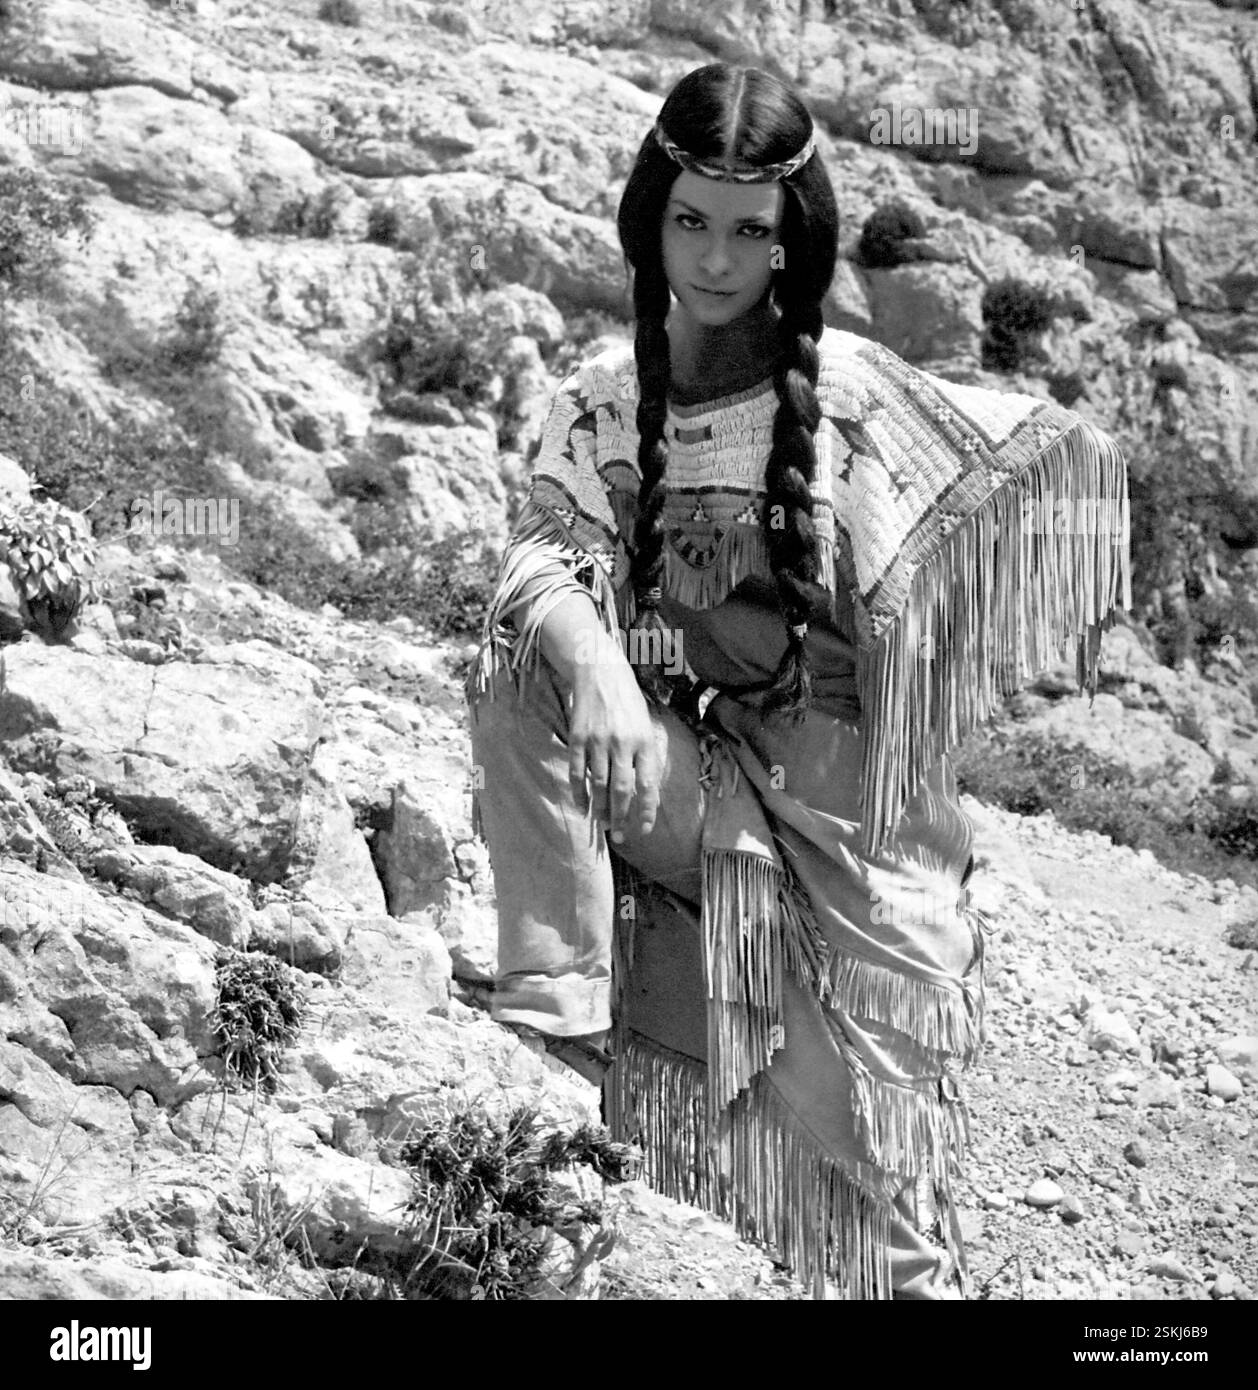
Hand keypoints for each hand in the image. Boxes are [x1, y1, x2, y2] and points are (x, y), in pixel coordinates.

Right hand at [567, 654, 661, 843]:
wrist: (599, 670)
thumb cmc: (627, 700)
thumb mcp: (644, 724)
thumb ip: (644, 755)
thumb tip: (643, 790)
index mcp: (644, 741)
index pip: (648, 785)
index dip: (647, 811)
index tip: (644, 830)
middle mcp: (622, 743)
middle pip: (622, 791)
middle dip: (621, 818)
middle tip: (619, 837)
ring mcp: (598, 741)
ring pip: (599, 785)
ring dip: (600, 809)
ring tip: (602, 825)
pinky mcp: (578, 738)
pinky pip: (578, 772)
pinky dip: (579, 792)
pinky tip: (582, 805)